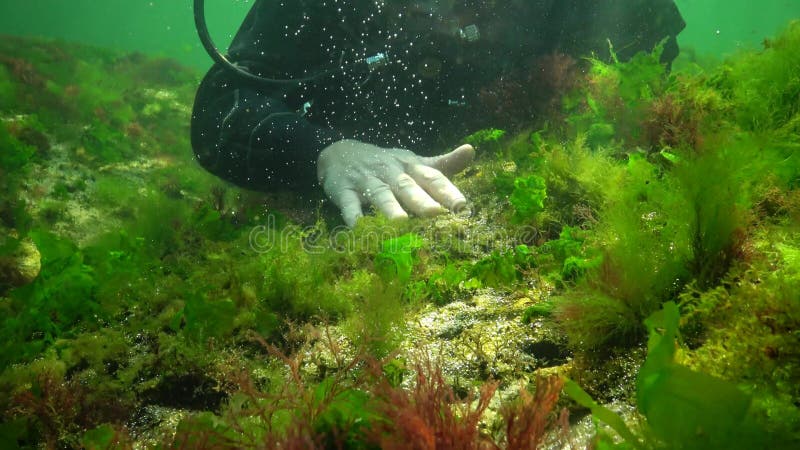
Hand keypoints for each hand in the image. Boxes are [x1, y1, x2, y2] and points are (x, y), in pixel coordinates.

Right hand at [317, 139, 474, 226]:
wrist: (340, 153)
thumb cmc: (387, 164)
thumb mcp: (414, 162)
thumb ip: (443, 164)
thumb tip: (471, 151)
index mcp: (411, 167)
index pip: (432, 178)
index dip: (448, 191)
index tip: (463, 206)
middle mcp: (391, 173)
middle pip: (407, 187)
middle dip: (422, 200)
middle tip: (437, 213)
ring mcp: (366, 181)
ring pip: (380, 195)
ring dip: (390, 209)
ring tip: (401, 224)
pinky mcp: (343, 190)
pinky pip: (348, 204)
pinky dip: (353, 216)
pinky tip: (358, 228)